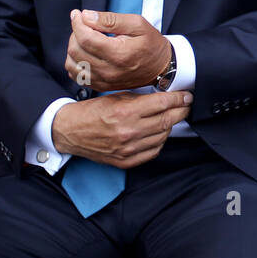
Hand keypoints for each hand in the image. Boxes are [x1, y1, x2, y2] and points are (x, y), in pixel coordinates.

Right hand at [50, 90, 191, 166]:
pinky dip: (159, 141)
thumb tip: (165, 97)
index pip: (162, 104)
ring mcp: (128, 149)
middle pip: (167, 120)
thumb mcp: (116, 97)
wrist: (70, 132)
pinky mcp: (126, 161)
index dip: (179, 99)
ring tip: (170, 118)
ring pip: (163, 136)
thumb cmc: (92, 112)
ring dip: (169, 126)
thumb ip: (141, 98)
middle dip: (181, 111)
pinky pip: (153, 151)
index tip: (186, 96)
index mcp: (125, 112)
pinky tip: (158, 133)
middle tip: (186, 106)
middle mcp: (128, 131)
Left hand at [65, 9, 169, 91]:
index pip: (86, 38)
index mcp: (120, 54)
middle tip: (85, 25)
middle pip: (76, 50)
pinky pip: (76, 75)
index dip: (77, 23)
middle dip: (76, 33)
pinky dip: (75, 62)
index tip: (78, 14)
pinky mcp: (101, 86)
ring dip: (74, 48)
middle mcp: (110, 71)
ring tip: (86, 39)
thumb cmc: (151, 44)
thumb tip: (86, 16)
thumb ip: (111, 19)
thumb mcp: (137, 24)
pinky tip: (86, 53)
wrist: (161, 67)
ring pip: (72, 63)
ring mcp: (104, 81)